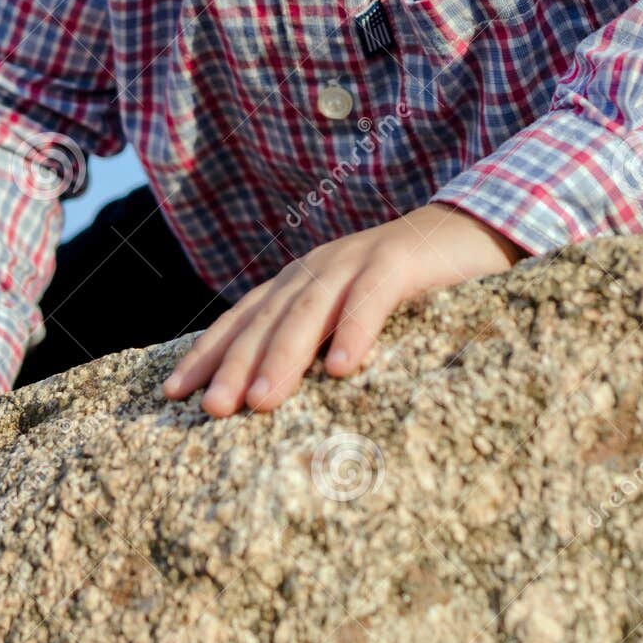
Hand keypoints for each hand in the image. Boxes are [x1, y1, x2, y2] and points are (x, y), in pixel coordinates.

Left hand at [162, 203, 526, 416]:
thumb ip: (319, 345)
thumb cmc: (408, 289)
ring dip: (283, 357)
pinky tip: (341, 369)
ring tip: (261, 402)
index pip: (242, 319)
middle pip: (266, 320)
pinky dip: (353, 331)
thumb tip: (272, 402)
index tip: (173, 393)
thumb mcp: (352, 317)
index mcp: (299, 284)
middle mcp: (315, 269)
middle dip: (235, 365)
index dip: (208, 353)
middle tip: (212, 411)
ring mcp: (354, 261)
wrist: (469, 232)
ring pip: (309, 311)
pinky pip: (370, 299)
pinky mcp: (398, 262)